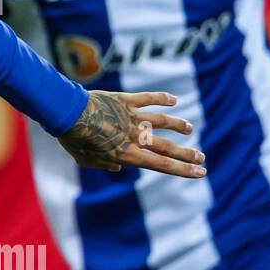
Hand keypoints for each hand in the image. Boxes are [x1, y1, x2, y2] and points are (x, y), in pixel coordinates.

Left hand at [60, 91, 204, 177]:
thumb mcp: (87, 160)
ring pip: (163, 121)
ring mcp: (132, 117)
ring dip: (178, 125)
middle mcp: (134, 137)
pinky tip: (173, 100)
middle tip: (201, 156)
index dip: (183, 169)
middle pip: (167, 146)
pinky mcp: (126, 100)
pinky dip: (162, 98)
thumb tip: (117, 168)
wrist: (67, 113)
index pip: (161, 164)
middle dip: (187, 153)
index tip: (200, 172)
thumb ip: (104, 165)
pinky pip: (148, 98)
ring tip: (189, 128)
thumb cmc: (73, 139)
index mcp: (127, 154)